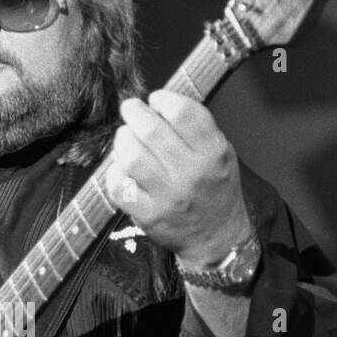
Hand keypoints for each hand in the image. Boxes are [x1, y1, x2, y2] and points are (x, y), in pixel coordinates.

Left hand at [105, 90, 251, 264]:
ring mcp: (168, 196)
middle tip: (131, 111)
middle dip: (134, 113)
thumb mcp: (222, 153)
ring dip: (122, 141)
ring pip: (132, 156)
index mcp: (213, 152)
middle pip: (151, 131)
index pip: (183, 113)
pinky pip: (120, 186)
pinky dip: (114, 172)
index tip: (155, 100)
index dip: (162, 99)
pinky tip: (121, 168)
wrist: (216, 237)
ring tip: (125, 138)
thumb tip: (157, 105)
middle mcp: (192, 173)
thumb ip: (196, 128)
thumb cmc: (215, 189)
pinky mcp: (149, 215)